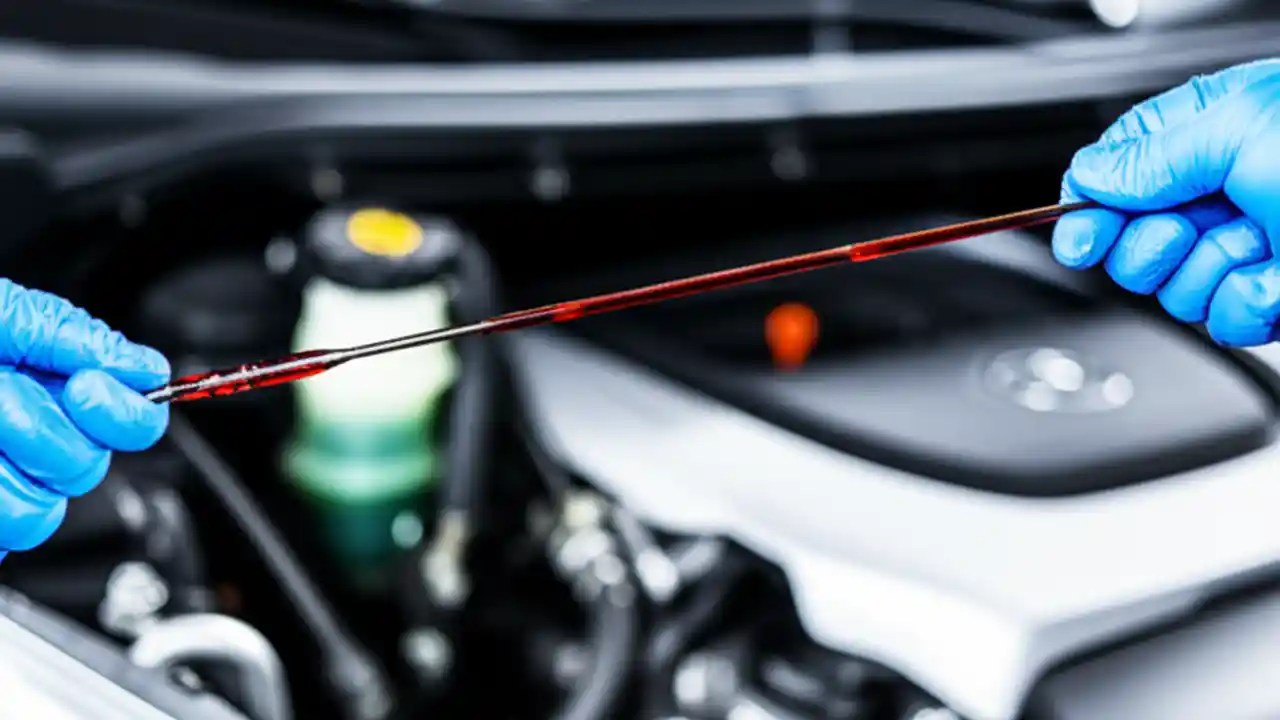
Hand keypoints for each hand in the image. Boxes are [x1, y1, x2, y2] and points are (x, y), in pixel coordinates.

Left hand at [0, 280, 168, 559]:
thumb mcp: (1, 315)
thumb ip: (67, 331)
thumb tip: (145, 366)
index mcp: (51, 391)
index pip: (134, 423)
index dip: (123, 413)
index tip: (85, 391)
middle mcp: (34, 443)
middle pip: (89, 468)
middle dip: (40, 432)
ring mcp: (10, 489)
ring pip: (42, 512)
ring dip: (0, 470)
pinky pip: (13, 532)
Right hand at [1053, 59, 1279, 345]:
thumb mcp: (1242, 130)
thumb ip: (1150, 156)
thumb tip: (1088, 176)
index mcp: (1210, 133)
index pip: (1115, 173)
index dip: (1088, 208)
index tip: (1079, 237)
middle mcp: (1221, 192)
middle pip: (1130, 241)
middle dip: (1156, 245)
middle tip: (1193, 227)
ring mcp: (1244, 248)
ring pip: (1173, 288)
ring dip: (1216, 271)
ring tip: (1265, 245)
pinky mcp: (1270, 297)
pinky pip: (1222, 318)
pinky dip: (1252, 303)